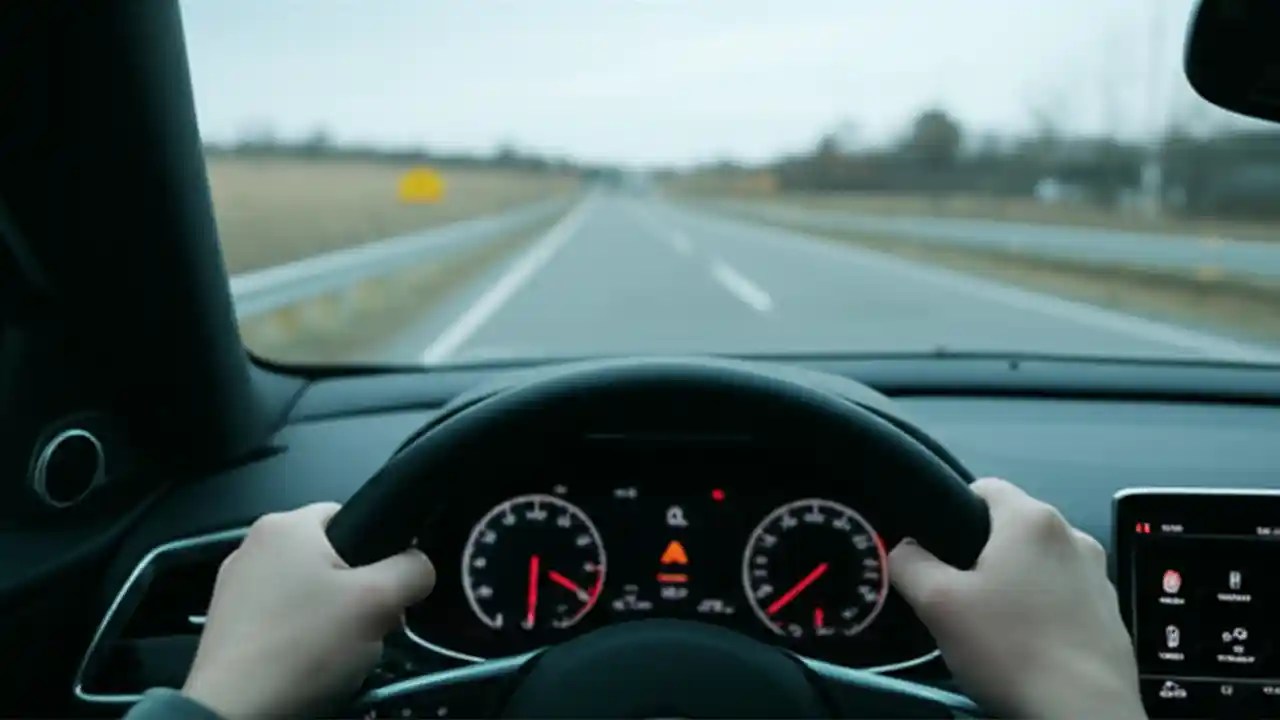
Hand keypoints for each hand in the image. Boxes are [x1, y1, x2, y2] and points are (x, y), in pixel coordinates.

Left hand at [181, 503, 435, 718]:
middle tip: (370, 626)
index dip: (380, 551)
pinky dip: (300, 636)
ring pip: (308, 591)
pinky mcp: (225, 623)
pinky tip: (307, 664)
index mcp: (285, 524)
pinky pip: (282, 617)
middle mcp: (252, 543)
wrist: (235, 714)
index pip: (352, 516)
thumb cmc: (305, 645)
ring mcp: (233, 585)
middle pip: (331, 558)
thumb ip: (412, 571)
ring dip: (331, 616)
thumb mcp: (378, 603)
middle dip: (357, 591)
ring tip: (338, 651)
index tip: (387, 590)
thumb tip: (419, 565)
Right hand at [889, 478, 1144, 719]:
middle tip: (958, 595)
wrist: (1083, 715)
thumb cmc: (1010, 649)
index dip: (952, 511)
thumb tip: (903, 548)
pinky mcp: (1112, 613)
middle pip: (1012, 528)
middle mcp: (1074, 535)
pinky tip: (1029, 645)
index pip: (983, 487)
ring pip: (1039, 563)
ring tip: (995, 625)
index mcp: (1032, 519)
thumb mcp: (938, 604)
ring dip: (1016, 582)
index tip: (937, 552)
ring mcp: (1099, 575)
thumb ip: (909, 563)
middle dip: (983, 553)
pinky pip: (1065, 595)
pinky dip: (1044, 609)